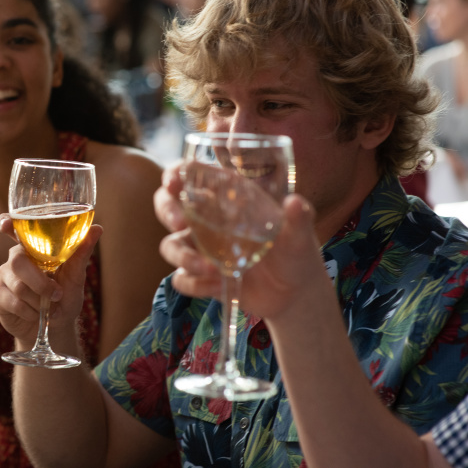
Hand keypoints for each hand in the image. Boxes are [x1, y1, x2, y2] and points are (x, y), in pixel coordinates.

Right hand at [0, 213, 102, 346]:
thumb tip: (98, 228)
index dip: (5, 223)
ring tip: (48, 307)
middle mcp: (15, 258)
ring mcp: (5, 277)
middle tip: (56, 294)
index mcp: (32, 248)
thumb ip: (82, 252)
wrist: (55, 328)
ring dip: (39, 301)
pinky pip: (14, 302)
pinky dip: (31, 312)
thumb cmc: (64, 297)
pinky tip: (35, 314)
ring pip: (18, 286)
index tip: (5, 224)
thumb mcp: (76, 276)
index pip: (13, 228)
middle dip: (40, 283)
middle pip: (18, 262)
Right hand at [160, 161, 327, 320]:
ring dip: (182, 256)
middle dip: (167, 210)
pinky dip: (194, 283)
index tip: (174, 182)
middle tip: (179, 222)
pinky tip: (216, 284)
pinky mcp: (200, 276)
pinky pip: (181, 278)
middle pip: (167, 204)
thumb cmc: (295, 252)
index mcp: (225, 198)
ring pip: (170, 245)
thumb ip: (299, 218)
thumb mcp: (299, 234)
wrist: (294, 293)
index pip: (190, 176)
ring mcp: (200, 248)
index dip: (175, 174)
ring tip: (209, 268)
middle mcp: (206, 220)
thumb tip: (295, 202)